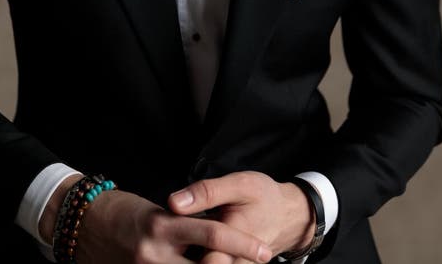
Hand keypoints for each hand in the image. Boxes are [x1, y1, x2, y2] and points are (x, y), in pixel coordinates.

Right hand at [42, 178, 273, 263]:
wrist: (82, 222)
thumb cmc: (124, 209)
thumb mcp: (158, 211)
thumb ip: (184, 226)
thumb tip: (218, 240)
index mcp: (164, 225)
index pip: (214, 235)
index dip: (243, 245)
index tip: (265, 252)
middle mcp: (155, 253)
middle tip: (257, 262)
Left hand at [168, 172, 315, 263]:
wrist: (289, 216)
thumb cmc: (264, 197)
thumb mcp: (239, 185)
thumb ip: (206, 193)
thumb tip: (173, 202)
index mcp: (231, 241)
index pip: (201, 260)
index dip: (173, 253)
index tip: (152, 243)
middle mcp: (233, 263)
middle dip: (178, 256)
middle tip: (158, 246)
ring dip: (185, 257)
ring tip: (169, 247)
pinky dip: (194, 256)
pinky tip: (184, 248)